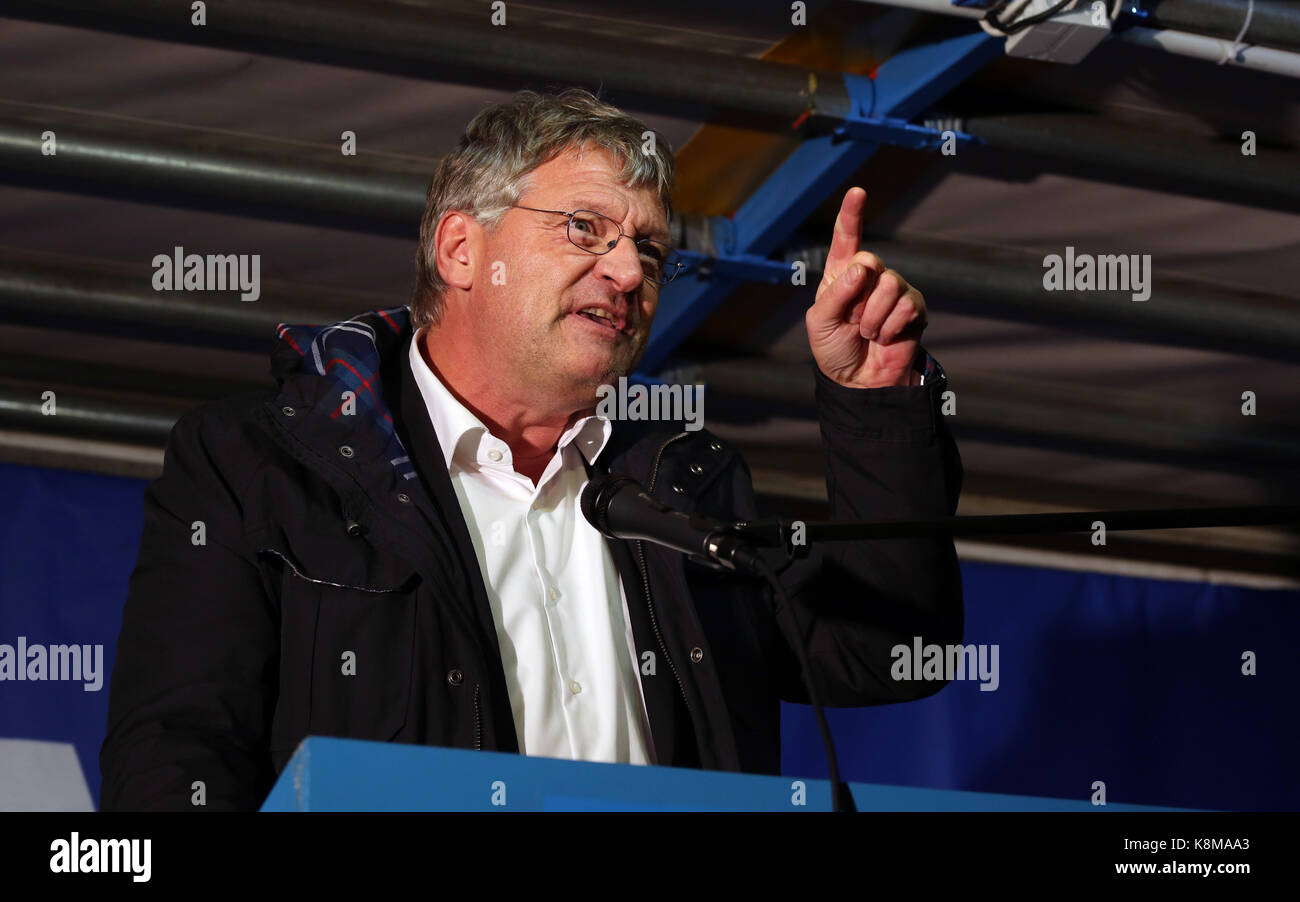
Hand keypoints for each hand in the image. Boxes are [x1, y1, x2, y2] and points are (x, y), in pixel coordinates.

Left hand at [806, 187, 926, 388]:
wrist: (860, 381)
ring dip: (874, 316)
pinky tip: (886, 337)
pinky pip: (907, 305)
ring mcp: (893, 290)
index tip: (857, 192)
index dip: (852, 215)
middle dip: (859, 295)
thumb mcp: (821, 323)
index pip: (847, 239)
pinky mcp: (913, 307)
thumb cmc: (834, 350)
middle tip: (854, 320)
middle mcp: (868, 278)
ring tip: (868, 333)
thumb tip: (862, 268)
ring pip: (890, 284)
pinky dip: (892, 326)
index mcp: (840, 276)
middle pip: (870, 261)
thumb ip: (836, 294)